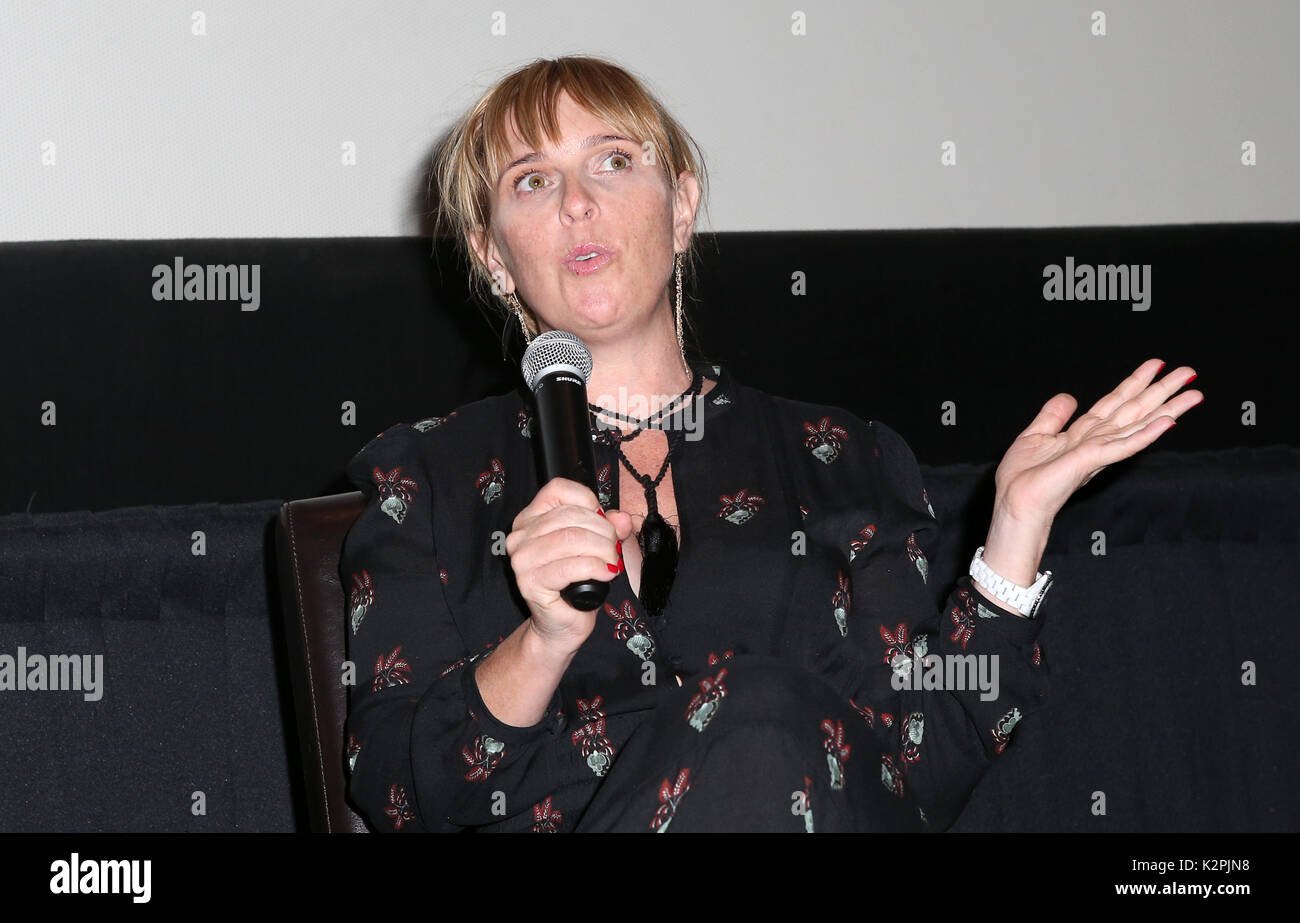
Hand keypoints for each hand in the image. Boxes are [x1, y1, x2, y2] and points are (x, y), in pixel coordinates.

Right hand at [505, 477, 634, 656]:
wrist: (561, 625)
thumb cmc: (576, 583)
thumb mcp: (595, 547)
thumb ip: (608, 527)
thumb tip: (622, 519)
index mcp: (530, 518)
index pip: (558, 489)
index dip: (589, 501)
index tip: (604, 522)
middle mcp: (520, 535)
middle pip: (571, 516)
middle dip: (603, 531)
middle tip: (613, 549)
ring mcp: (522, 559)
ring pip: (572, 538)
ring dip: (602, 550)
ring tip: (610, 562)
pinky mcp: (530, 582)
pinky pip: (571, 566)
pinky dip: (595, 567)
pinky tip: (605, 573)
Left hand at [993, 358, 1203, 522]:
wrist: (1015, 503)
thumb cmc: (1022, 479)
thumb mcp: (1035, 436)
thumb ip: (1053, 416)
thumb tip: (1069, 396)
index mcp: (1084, 434)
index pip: (1115, 403)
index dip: (1135, 382)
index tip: (1157, 364)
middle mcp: (1097, 441)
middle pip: (1135, 409)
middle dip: (1161, 390)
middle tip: (1189, 372)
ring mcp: (1098, 451)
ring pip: (1139, 424)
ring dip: (1168, 408)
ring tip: (1194, 393)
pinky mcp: (1092, 461)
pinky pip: (1124, 446)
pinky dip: (1147, 434)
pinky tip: (1169, 422)